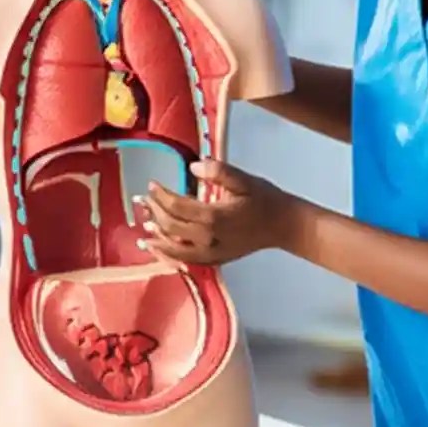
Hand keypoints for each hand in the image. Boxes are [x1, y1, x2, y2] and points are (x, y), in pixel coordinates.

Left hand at [138, 159, 301, 265]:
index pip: (176, 206)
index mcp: (213, 217)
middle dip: (154, 212)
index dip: (160, 195)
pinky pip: (185, 261)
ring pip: (174, 248)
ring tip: (143, 227)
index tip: (152, 184)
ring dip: (156, 237)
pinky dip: (169, 255)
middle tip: (144, 200)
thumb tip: (193, 165)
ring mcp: (210, 253)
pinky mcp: (215, 261)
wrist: (283, 226)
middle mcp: (207, 238)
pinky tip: (159, 249)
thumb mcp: (243, 179)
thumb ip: (218, 171)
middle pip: (171, 226)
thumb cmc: (264, 199)